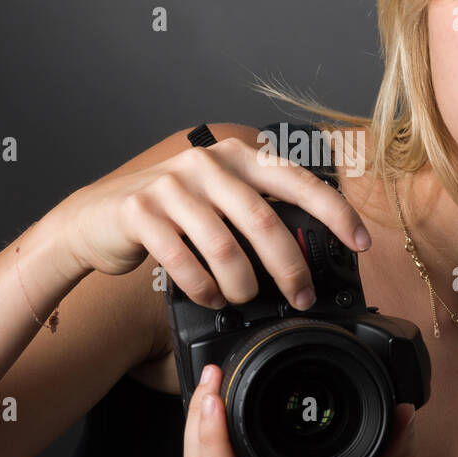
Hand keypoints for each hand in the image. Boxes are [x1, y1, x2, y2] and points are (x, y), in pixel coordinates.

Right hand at [57, 131, 370, 309]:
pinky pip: (184, 261)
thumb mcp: (218, 201)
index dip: (335, 213)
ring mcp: (171, 185)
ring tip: (243, 299)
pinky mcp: (140, 212)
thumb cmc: (169, 215)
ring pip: (225, 247)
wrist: (96, 219)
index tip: (361, 243)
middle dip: (290, 268)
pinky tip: (208, 297)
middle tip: (301, 297)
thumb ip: (256, 213)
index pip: (298, 180)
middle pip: (264, 221)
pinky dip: (203, 289)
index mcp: (236, 156)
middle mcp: (207, 163)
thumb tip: (306, 253)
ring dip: (241, 285)